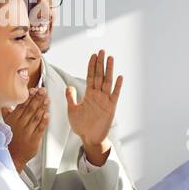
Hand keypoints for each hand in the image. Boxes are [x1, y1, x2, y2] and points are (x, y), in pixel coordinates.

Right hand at [2, 86, 48, 171]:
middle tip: (43, 91)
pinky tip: (47, 115)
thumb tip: (5, 105)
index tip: (34, 89)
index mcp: (13, 119)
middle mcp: (20, 124)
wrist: (11, 156)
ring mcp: (27, 131)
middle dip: (37, 98)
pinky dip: (44, 121)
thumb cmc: (9, 141)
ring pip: (36, 117)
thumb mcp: (5, 126)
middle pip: (30, 109)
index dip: (29, 96)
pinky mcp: (34, 139)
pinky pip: (39, 128)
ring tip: (47, 99)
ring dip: (42, 107)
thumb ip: (7, 114)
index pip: (22, 105)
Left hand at [67, 49, 123, 163]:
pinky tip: (119, 77)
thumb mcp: (72, 110)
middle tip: (102, 51)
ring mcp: (105, 101)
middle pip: (100, 76)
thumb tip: (69, 87)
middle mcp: (98, 95)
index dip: (92, 66)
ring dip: (109, 70)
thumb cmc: (81, 126)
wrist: (89, 138)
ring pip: (107, 82)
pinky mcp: (111, 108)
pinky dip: (117, 86)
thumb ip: (71, 97)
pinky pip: (115, 95)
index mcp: (89, 95)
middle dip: (100, 63)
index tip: (93, 55)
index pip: (91, 77)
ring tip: (110, 58)